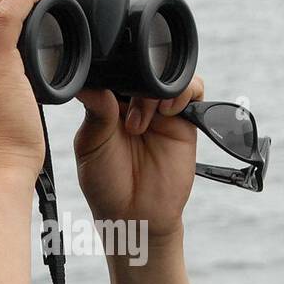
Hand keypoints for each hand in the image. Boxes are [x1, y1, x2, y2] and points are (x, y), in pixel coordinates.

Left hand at [73, 75, 204, 238]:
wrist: (136, 216)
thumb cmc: (108, 184)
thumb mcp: (91, 146)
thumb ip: (95, 112)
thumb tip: (89, 82)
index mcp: (108, 103)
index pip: (115, 70)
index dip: (115, 69)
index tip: (109, 85)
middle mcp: (136, 103)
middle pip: (144, 67)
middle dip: (137, 80)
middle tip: (125, 116)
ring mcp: (162, 110)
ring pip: (168, 74)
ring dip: (156, 88)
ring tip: (141, 122)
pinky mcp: (185, 121)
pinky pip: (194, 90)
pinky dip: (184, 91)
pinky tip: (167, 112)